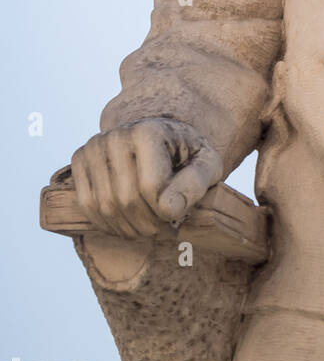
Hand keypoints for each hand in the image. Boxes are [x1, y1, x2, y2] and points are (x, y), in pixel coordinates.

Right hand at [70, 118, 221, 238]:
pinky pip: (87, 205)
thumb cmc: (188, 155)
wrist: (163, 138)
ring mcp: (94, 146)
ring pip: (105, 207)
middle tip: (165, 226)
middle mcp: (116, 135)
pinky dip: (108, 223)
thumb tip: (169, 208)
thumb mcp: (207, 165)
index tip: (180, 213)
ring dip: (129, 228)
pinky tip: (128, 222)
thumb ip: (196, 183)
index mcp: (148, 132)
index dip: (166, 212)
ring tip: (149, 226)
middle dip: (149, 223)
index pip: (151, 188)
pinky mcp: (80, 160)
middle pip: (126, 200)